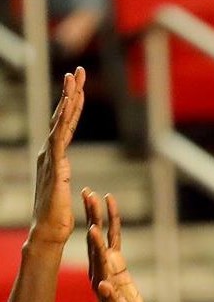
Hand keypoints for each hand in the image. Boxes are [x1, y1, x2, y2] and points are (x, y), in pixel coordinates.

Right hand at [29, 68, 85, 248]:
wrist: (48, 231)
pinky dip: (64, 121)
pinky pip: (60, 139)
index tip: (78, 85)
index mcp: (55, 157)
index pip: (65, 125)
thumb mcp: (63, 189)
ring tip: (73, 79)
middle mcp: (50, 153)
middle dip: (70, 93)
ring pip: (60, 123)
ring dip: (68, 100)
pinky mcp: (55, 167)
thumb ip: (62, 175)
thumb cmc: (57, 216)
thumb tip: (63, 170)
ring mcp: (51, 159)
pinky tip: (69, 107)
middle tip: (77, 70)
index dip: (72, 105)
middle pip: (62, 117)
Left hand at [83, 190, 148, 301]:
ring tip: (94, 194)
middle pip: (96, 239)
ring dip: (98, 214)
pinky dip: (113, 223)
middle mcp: (100, 268)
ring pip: (103, 234)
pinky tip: (111, 208)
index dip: (96, 244)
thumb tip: (102, 286)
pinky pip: (115, 239)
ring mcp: (107, 264)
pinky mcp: (116, 263)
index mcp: (100, 280)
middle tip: (87, 196)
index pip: (98, 258)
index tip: (93, 229)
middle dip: (92, 217)